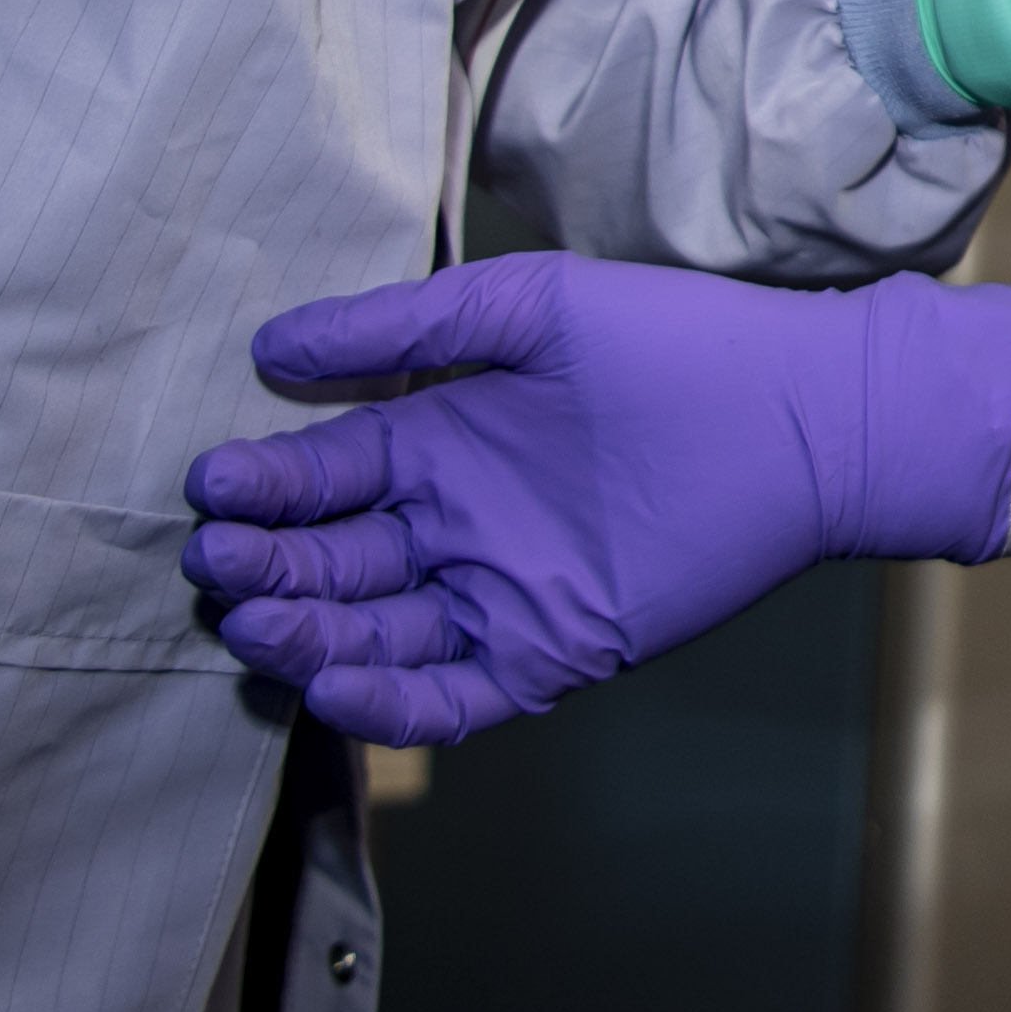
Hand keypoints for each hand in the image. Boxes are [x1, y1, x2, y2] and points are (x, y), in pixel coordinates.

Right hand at [182, 255, 1010, 745]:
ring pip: (371, 635)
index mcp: (442, 441)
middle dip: (267, 564)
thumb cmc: (672, 342)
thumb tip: (270, 347)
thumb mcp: (528, 310)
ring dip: (307, 633)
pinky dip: (384, 702)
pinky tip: (332, 678)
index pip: (322, 476)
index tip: (209, 482)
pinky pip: (446, 696)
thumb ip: (403, 326)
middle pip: (331, 563)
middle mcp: (456, 526)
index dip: (263, 484)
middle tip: (217, 558)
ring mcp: (496, 594)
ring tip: (255, 616)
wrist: (801, 413)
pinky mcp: (547, 650)